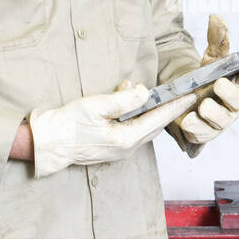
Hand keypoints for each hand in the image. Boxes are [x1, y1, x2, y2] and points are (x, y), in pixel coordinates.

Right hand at [29, 81, 197, 177]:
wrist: (47, 144)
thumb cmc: (67, 125)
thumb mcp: (95, 106)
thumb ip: (123, 100)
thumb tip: (144, 92)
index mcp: (126, 139)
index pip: (160, 119)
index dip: (176, 105)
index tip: (191, 94)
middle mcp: (128, 147)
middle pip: (155, 124)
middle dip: (164, 105)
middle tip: (174, 89)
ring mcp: (121, 149)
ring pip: (144, 125)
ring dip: (145, 107)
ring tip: (133, 89)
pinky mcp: (113, 146)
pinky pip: (132, 128)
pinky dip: (134, 113)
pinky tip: (123, 99)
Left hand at [167, 15, 238, 157]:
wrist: (184, 102)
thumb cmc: (206, 79)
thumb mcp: (210, 59)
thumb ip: (216, 40)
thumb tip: (215, 17)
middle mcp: (234, 103)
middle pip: (238, 100)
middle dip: (229, 93)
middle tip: (218, 84)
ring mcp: (220, 121)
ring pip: (220, 120)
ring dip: (212, 112)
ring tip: (202, 106)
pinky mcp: (204, 134)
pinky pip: (201, 132)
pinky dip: (194, 126)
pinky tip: (187, 121)